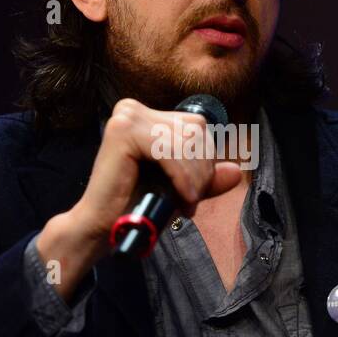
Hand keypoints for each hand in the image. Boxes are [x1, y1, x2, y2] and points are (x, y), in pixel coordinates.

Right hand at [36, 98, 243, 301]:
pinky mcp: (123, 131)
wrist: (102, 227)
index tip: (195, 191)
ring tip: (184, 203)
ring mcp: (126, 116)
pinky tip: (180, 197)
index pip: (197, 125)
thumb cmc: (138, 206)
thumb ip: (206, 178)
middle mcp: (133, 109)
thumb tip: (235, 172)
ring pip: (186, 140)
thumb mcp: (180, 188)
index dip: (205, 160)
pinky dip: (182, 177)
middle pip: (195, 130)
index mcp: (146, 116)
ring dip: (193, 177)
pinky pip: (170, 150)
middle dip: (201, 170)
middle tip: (189, 200)